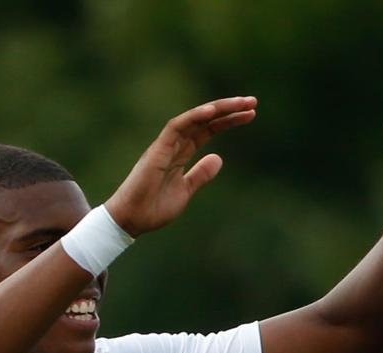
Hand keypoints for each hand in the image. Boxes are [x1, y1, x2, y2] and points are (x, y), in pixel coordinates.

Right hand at [104, 96, 257, 236]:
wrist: (130, 221)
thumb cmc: (152, 209)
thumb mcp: (185, 191)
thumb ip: (200, 175)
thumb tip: (218, 158)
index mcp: (179, 154)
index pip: (207, 130)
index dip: (227, 121)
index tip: (250, 115)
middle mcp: (173, 145)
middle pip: (204, 121)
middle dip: (229, 109)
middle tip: (253, 102)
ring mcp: (164, 146)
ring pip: (194, 119)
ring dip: (218, 108)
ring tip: (242, 103)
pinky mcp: (157, 150)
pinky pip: (175, 127)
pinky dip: (193, 117)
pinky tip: (212, 111)